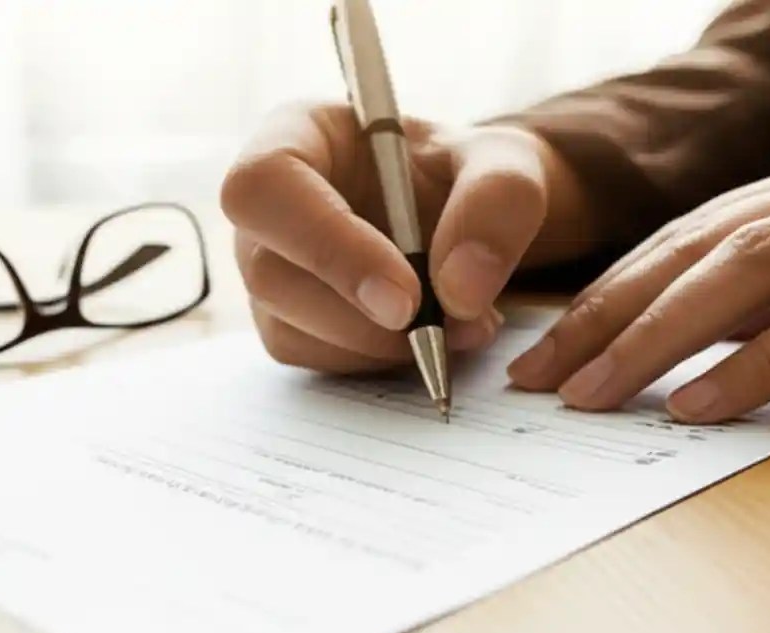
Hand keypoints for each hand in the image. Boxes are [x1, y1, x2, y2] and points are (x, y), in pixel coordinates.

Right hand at [221, 103, 591, 372]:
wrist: (465, 215)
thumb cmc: (466, 170)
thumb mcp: (507, 160)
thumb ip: (497, 201)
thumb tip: (460, 292)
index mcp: (297, 134)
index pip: (263, 186)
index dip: (326, 244)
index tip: (404, 295)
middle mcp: (268, 205)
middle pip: (268, 272)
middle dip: (358, 316)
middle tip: (446, 326)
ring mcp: (270, 267)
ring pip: (289, 328)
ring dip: (380, 345)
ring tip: (460, 323)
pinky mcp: (289, 321)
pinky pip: (316, 360)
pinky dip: (378, 362)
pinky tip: (425, 334)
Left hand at [508, 142, 769, 421]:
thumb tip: (698, 338)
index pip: (691, 231)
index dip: (610, 288)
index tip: (549, 345)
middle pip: (698, 245)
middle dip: (606, 312)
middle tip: (540, 378)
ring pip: (748, 269)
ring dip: (656, 336)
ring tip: (591, 398)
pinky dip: (758, 362)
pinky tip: (696, 405)